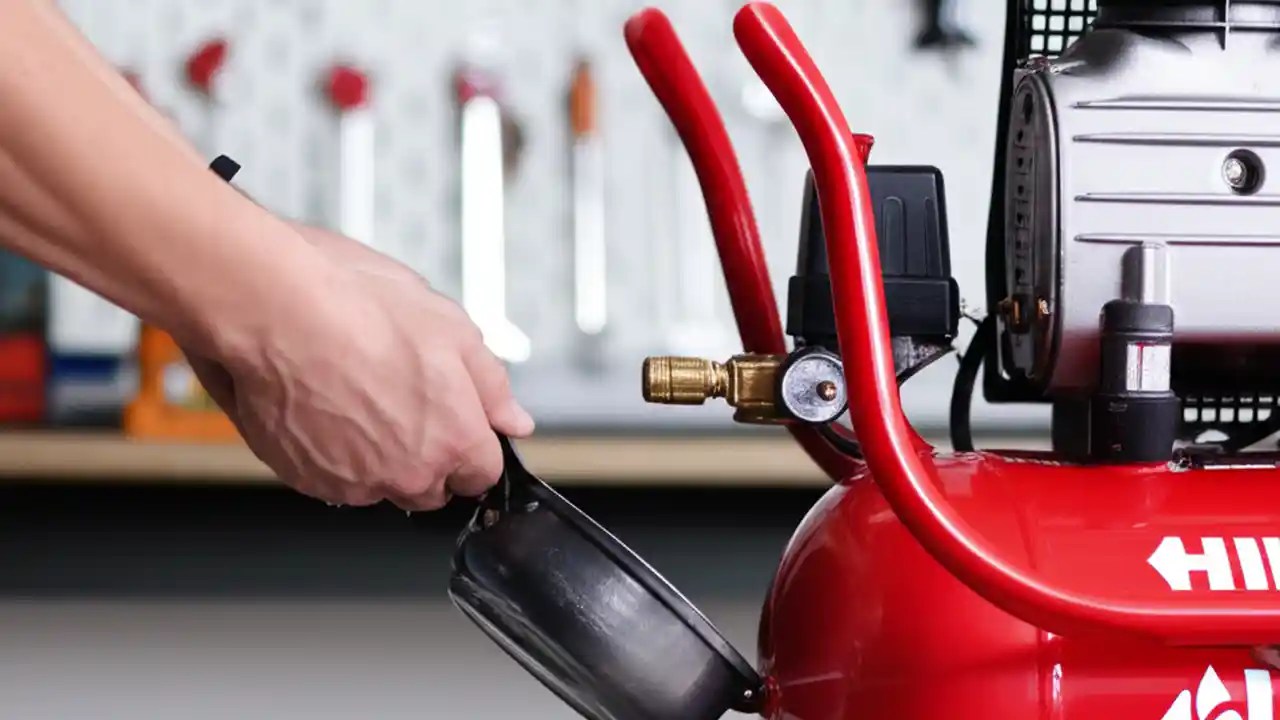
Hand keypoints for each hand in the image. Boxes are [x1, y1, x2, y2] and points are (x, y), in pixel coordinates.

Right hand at [182, 225, 533, 509]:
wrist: (271, 308)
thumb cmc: (357, 307)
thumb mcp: (452, 328)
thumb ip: (492, 385)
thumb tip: (514, 420)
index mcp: (454, 440)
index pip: (483, 473)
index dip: (472, 443)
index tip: (456, 420)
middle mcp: (408, 474)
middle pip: (434, 487)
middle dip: (428, 454)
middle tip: (401, 397)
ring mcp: (354, 482)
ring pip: (381, 485)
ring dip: (378, 455)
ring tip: (357, 392)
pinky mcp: (305, 479)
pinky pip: (333, 479)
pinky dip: (333, 453)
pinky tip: (324, 403)